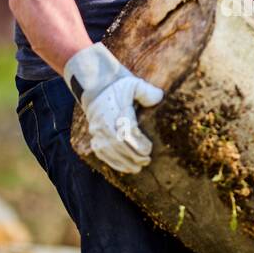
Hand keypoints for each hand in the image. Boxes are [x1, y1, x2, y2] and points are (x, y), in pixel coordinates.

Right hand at [63, 43, 163, 173]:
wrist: (97, 89)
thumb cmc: (120, 88)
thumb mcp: (133, 84)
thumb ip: (146, 91)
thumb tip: (159, 97)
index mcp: (113, 110)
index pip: (125, 130)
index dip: (137, 142)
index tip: (148, 149)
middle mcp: (103, 123)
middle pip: (117, 144)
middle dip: (133, 155)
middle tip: (146, 161)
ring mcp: (96, 132)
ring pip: (109, 152)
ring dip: (124, 162)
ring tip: (139, 167)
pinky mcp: (94, 138)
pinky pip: (103, 155)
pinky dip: (115, 163)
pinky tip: (127, 168)